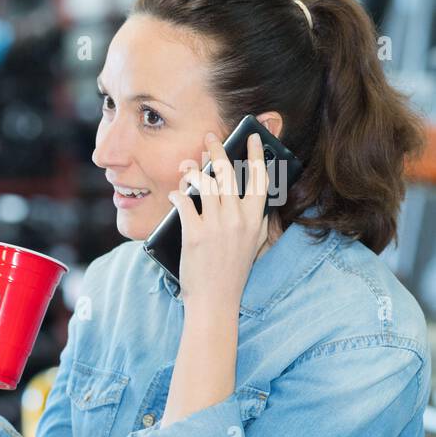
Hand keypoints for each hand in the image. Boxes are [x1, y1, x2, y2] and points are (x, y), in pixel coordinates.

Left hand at [169, 131, 270, 307]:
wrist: (215, 299)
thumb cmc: (232, 272)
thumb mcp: (254, 244)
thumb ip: (258, 220)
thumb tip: (261, 200)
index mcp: (254, 220)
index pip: (260, 179)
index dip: (257, 155)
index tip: (253, 138)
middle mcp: (237, 219)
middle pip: (228, 174)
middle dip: (217, 150)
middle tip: (209, 138)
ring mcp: (216, 226)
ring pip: (205, 184)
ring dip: (194, 169)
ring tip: (187, 164)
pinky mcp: (194, 234)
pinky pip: (184, 202)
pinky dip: (177, 194)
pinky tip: (175, 192)